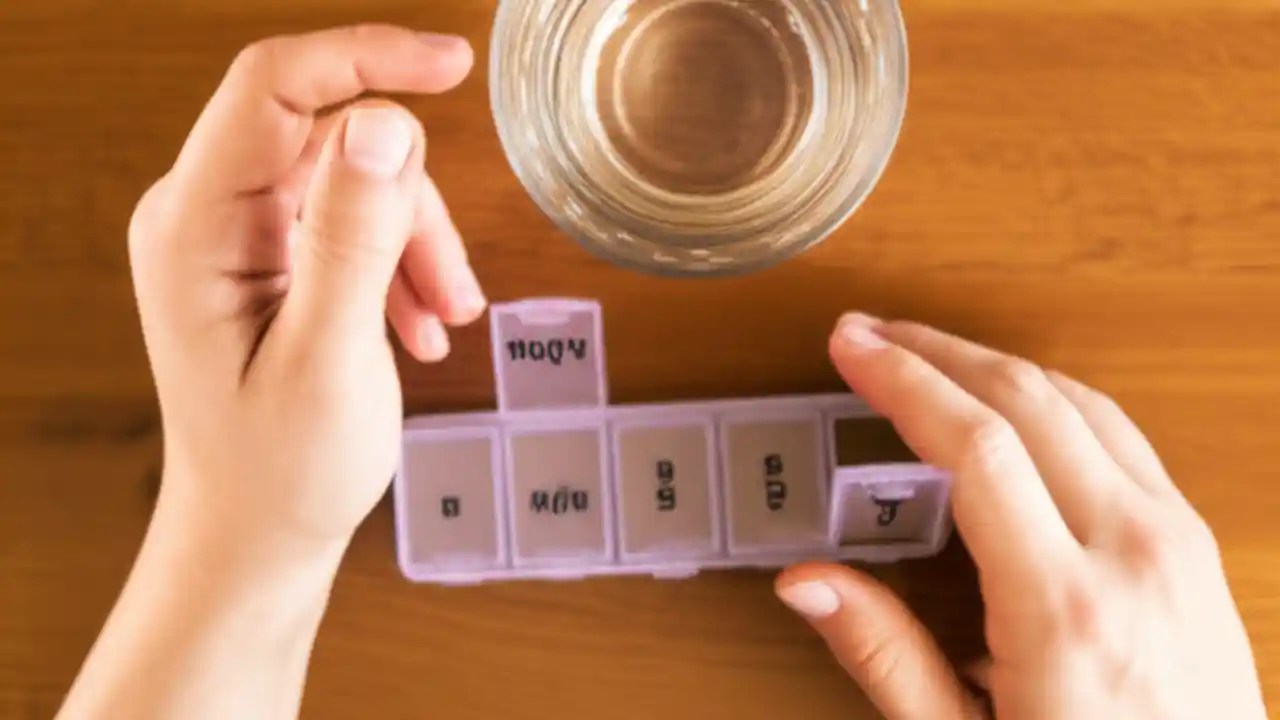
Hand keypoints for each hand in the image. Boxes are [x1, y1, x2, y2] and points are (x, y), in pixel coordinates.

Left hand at [128, 25, 483, 552]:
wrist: (258, 532)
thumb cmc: (280, 471)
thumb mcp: (328, 361)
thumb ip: (353, 240)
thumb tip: (385, 125)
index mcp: (194, 227)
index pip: (272, 87)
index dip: (366, 58)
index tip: (455, 64)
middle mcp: (207, 214)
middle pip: (332, 136)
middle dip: (411, 203)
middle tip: (454, 290)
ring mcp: (240, 234)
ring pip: (359, 177)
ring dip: (418, 243)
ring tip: (444, 322)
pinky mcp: (273, 255)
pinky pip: (357, 217)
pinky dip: (405, 263)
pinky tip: (422, 328)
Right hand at [776, 314, 1266, 718]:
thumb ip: (884, 656)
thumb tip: (807, 583)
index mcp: (1064, 607)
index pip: (975, 447)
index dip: (905, 381)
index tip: (853, 346)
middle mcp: (1133, 553)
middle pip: (1028, 399)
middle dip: (938, 352)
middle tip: (872, 334)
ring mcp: (1175, 541)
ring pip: (1081, 402)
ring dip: (994, 364)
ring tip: (927, 355)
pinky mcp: (1193, 544)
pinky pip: (1118, 435)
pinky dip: (1049, 399)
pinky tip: (1008, 404)